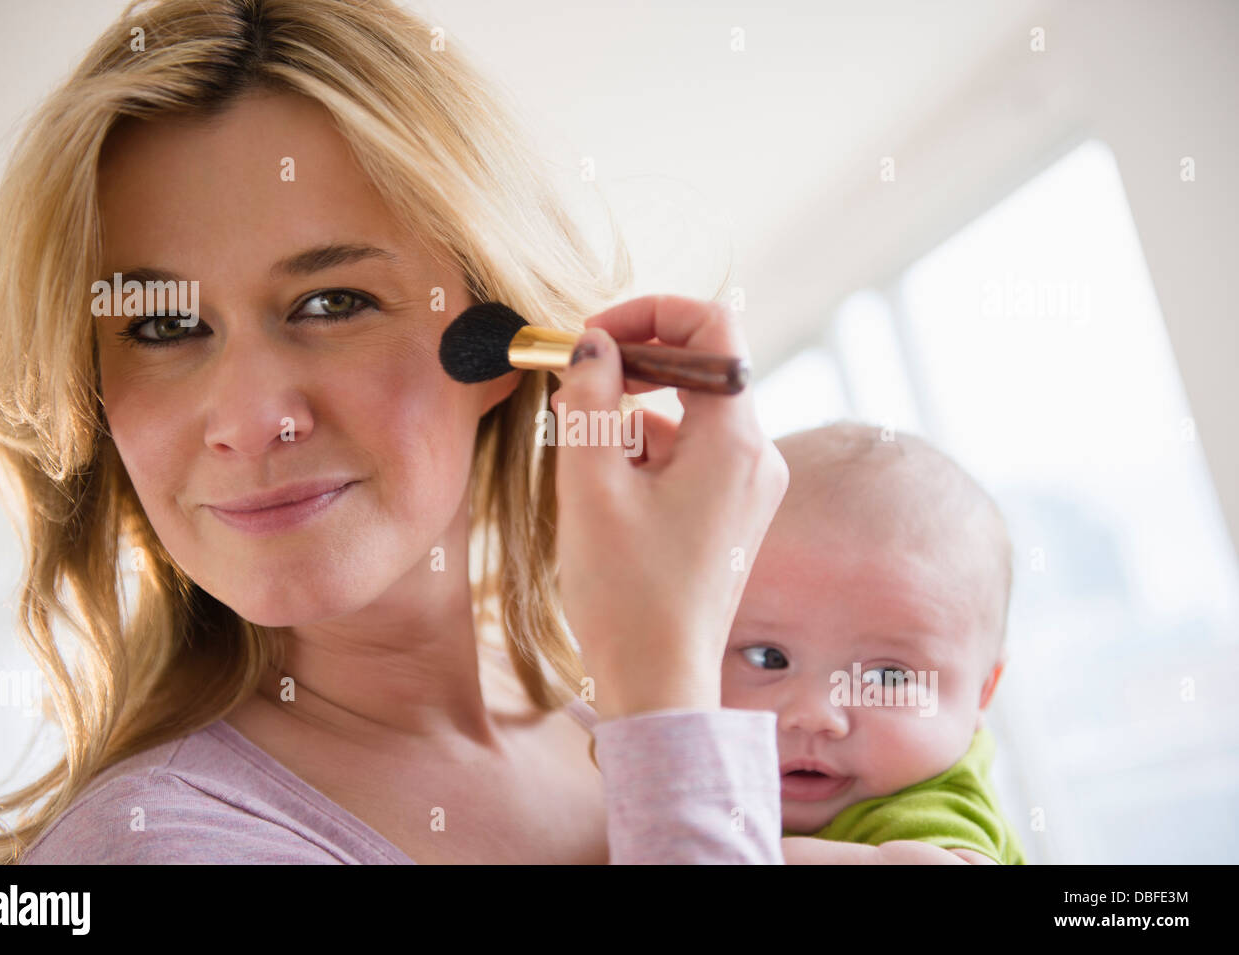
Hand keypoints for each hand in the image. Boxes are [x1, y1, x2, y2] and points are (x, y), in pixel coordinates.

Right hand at [550, 295, 788, 720]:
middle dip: (631, 363)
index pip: (712, 329)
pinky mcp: (730, 513)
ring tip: (574, 445)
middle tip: (573, 379)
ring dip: (629, 412)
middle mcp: (756, 456)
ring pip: (687, 414)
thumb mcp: (590, 486)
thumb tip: (591, 346)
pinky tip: (598, 480)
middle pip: (699, 369)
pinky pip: (689, 454)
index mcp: (735, 440)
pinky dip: (644, 450)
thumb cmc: (626, 594)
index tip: (593, 338)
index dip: (649, 314)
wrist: (659, 685)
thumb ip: (589, 400)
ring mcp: (747, 487)